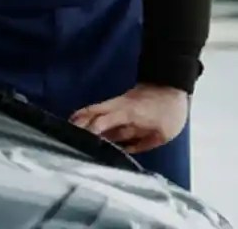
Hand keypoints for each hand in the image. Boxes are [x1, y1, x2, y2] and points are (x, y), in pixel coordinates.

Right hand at [70, 83, 188, 153]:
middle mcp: (117, 108)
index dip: (91, 132)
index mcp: (128, 114)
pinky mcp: (117, 103)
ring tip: (69, 132)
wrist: (171, 86)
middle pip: (91, 113)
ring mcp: (116, 104)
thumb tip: (124, 151)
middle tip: (66, 134)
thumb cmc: (170, 112)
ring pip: (93, 110)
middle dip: (78, 123)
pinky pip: (99, 110)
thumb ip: (142, 144)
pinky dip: (89, 116)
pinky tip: (84, 126)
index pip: (103, 122)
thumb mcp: (163, 134)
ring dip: (80, 120)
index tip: (82, 141)